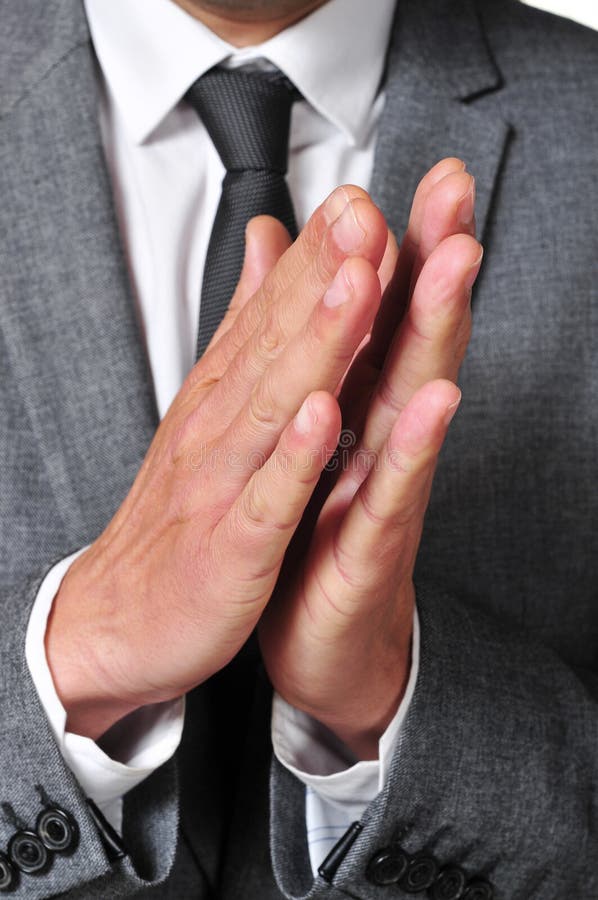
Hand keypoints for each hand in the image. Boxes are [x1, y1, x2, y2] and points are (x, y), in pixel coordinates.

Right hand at [46, 189, 388, 739]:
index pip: (270, 313)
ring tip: (355, 283)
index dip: (315, 256)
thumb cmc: (176, 514)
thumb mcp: (207, 414)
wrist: (119, 614)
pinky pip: (268, 497)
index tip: (354, 199)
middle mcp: (219, 428)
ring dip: (317, 343)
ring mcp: (224, 485)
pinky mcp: (234, 547)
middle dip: (324, 274)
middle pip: (275, 342)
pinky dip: (294, 455)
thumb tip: (269, 250)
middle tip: (364, 213)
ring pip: (275, 405)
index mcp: (222, 397)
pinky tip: (322, 414)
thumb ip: (243, 330)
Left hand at [259, 159, 482, 758]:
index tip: (422, 176)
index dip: (404, 247)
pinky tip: (432, 402)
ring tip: (455, 268)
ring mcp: (384, 494)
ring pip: (414, 406)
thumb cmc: (316, 534)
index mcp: (359, 416)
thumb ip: (318, 369)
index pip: (385, 321)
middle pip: (412, 342)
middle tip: (456, 193)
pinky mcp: (372, 551)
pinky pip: (390, 496)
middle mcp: (382, 445)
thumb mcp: (314, 443)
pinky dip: (409, 449)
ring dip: (435, 333)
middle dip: (436, 264)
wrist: (316, 637)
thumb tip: (295, 290)